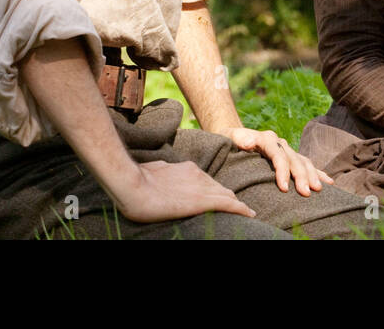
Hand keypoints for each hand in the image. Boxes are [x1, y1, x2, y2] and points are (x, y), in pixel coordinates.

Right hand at [110, 160, 255, 223]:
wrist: (133, 186)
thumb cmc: (136, 180)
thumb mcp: (153, 171)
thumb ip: (163, 174)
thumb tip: (160, 177)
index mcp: (186, 169)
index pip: (207, 181)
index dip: (215, 191)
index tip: (218, 198)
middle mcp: (198, 175)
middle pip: (220, 188)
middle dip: (228, 198)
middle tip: (237, 208)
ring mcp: (202, 187)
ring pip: (227, 196)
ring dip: (235, 204)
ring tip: (246, 213)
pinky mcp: (204, 201)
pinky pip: (229, 205)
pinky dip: (241, 209)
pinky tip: (250, 214)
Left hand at [223, 127, 333, 196]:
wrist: (234, 135)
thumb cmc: (229, 139)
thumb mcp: (230, 136)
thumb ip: (239, 138)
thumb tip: (249, 142)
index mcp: (267, 138)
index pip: (278, 155)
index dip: (282, 171)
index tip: (284, 188)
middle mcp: (279, 143)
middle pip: (294, 160)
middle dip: (301, 177)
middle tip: (306, 193)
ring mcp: (286, 150)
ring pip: (303, 161)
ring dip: (312, 175)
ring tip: (319, 189)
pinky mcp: (290, 157)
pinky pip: (306, 164)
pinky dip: (318, 172)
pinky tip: (328, 182)